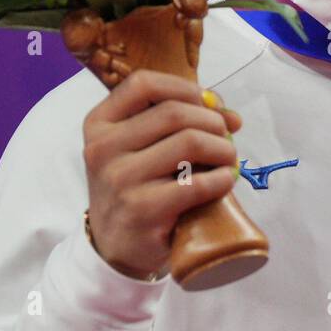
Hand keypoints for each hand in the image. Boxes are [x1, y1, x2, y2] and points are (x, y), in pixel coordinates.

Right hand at [82, 70, 242, 280]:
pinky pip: (197, 183)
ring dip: (222, 148)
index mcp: (99, 124)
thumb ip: (179, 122)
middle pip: (175, 112)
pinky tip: (224, 181)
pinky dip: (222, 178)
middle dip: (213, 121)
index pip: (142, 84)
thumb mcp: (143, 147)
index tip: (208, 103)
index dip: (185, 87)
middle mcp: (103, 149)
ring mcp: (119, 180)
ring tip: (228, 160)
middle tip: (226, 138)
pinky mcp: (142, 210)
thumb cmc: (139, 186)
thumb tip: (231, 117)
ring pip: (189, 142)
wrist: (117, 246)